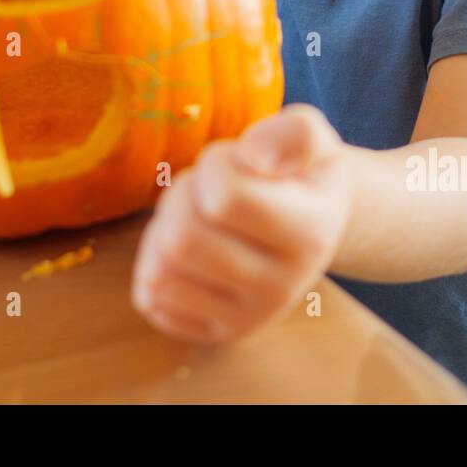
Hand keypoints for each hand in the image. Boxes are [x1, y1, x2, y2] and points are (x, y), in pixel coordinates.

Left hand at [131, 103, 351, 344]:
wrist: (315, 226)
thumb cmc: (300, 172)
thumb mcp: (309, 136)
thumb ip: (294, 133)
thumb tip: (255, 158)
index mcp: (308, 234)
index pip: (223, 199)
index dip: (213, 166)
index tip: (235, 162)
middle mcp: (282, 288)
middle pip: (181, 240)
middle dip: (180, 198)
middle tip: (207, 189)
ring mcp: (249, 318)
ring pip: (160, 272)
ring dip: (162, 229)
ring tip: (196, 215)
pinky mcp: (217, 333)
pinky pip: (152, 300)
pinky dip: (154, 265)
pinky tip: (186, 251)